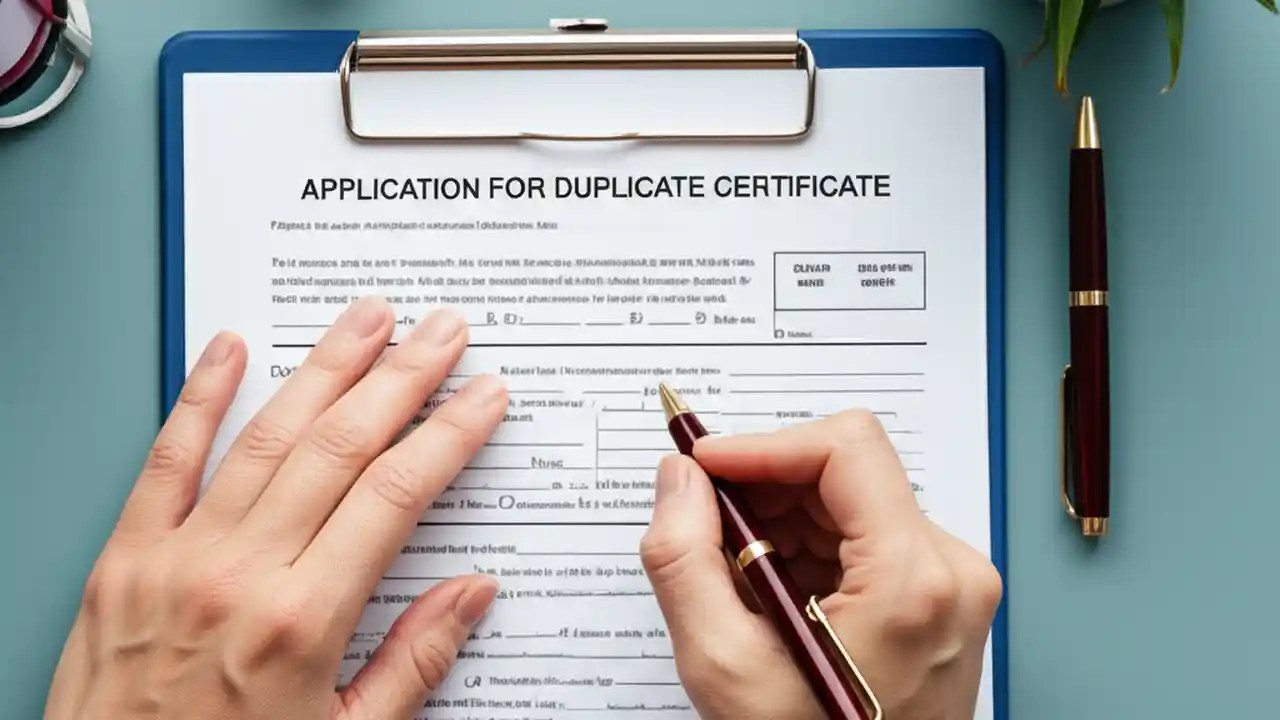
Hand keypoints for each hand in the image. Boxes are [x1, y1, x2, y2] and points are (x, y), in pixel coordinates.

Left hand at [44, 299, 508, 719]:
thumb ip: (414, 662)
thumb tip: (475, 592)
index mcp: (303, 620)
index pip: (396, 495)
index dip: (450, 435)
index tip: (483, 397)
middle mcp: (240, 573)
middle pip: (341, 446)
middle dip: (403, 378)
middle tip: (443, 331)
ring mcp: (177, 556)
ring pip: (267, 436)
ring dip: (326, 367)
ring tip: (368, 318)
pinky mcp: (124, 557)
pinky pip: (166, 459)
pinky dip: (199, 396)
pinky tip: (230, 349)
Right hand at [640, 411, 1002, 719]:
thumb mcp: (725, 666)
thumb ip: (685, 559)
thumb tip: (679, 480)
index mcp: (912, 581)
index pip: (845, 448)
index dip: (763, 446)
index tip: (706, 464)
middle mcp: (950, 572)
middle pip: (848, 472)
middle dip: (765, 489)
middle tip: (705, 526)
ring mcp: (952, 587)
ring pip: (853, 502)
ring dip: (783, 522)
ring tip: (738, 578)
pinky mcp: (941, 599)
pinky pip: (867, 538)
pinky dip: (809, 549)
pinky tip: (774, 596)